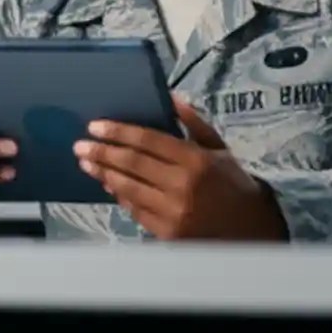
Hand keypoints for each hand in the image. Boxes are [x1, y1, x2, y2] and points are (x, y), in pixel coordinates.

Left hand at [74, 95, 287, 240]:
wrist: (251, 230)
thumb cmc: (234, 183)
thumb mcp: (219, 148)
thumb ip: (192, 124)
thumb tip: (169, 98)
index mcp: (195, 160)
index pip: (148, 141)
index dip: (118, 132)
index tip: (95, 126)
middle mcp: (181, 186)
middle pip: (132, 164)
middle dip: (102, 153)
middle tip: (80, 146)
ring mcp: (173, 213)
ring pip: (128, 188)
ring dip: (104, 175)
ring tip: (86, 164)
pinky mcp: (167, 234)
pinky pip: (135, 211)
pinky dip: (120, 196)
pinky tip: (109, 185)